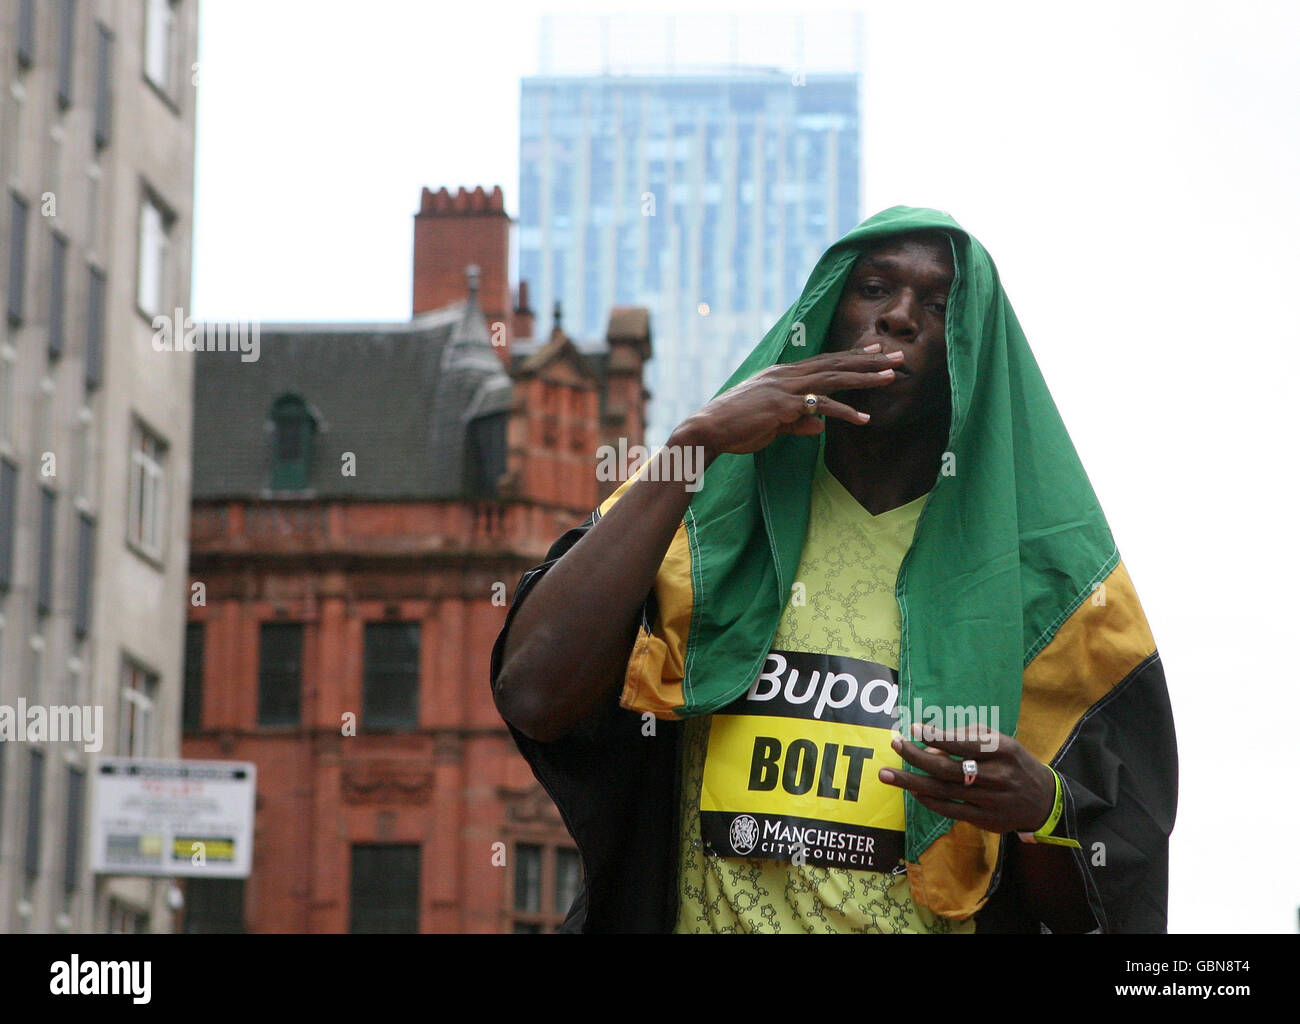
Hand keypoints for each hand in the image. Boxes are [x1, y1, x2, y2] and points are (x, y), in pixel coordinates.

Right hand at [670, 344, 904, 464]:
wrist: (708, 430)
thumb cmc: (736, 427)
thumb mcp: (772, 424)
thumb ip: (797, 423)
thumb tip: (819, 427)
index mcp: (782, 374)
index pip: (824, 361)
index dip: (852, 356)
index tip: (876, 350)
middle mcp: (786, 374)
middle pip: (835, 363)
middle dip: (868, 359)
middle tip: (897, 355)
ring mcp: (785, 387)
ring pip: (834, 378)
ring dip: (865, 377)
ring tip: (892, 376)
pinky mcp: (783, 405)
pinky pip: (820, 406)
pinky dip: (844, 412)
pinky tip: (864, 418)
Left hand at [878, 723, 1055, 834]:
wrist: (1042, 799)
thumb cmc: (1011, 762)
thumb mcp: (998, 742)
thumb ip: (965, 738)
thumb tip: (930, 747)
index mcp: (1002, 750)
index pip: (963, 742)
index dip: (936, 736)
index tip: (912, 728)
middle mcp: (997, 776)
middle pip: (948, 768)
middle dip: (916, 757)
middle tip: (895, 744)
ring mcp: (991, 800)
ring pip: (943, 791)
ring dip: (911, 782)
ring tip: (886, 774)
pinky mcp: (985, 820)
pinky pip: (950, 810)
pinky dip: (928, 800)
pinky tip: (912, 790)